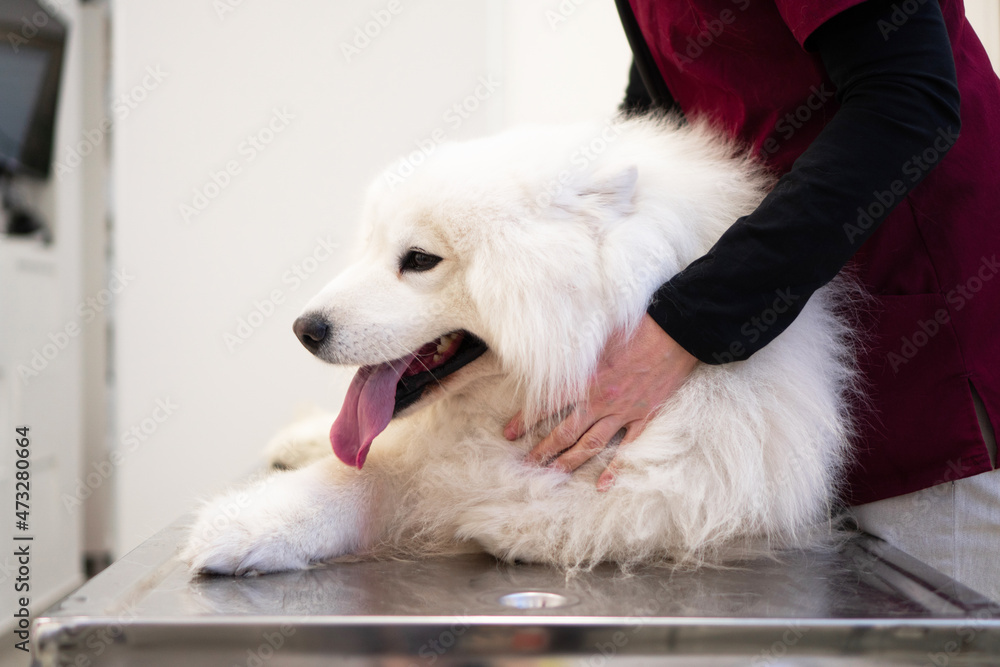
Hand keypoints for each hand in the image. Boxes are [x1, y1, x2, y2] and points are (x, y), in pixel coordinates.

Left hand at [504, 314, 697, 490]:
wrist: (676, 333)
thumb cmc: (635, 327)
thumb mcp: (596, 333)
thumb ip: (572, 349)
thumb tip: (546, 349)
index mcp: (584, 378)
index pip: (547, 405)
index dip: (525, 420)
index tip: (509, 433)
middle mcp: (600, 400)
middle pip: (564, 432)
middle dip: (543, 450)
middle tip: (526, 465)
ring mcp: (622, 412)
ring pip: (590, 444)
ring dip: (569, 462)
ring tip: (552, 476)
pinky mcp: (643, 416)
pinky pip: (626, 448)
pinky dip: (614, 468)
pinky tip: (601, 485)